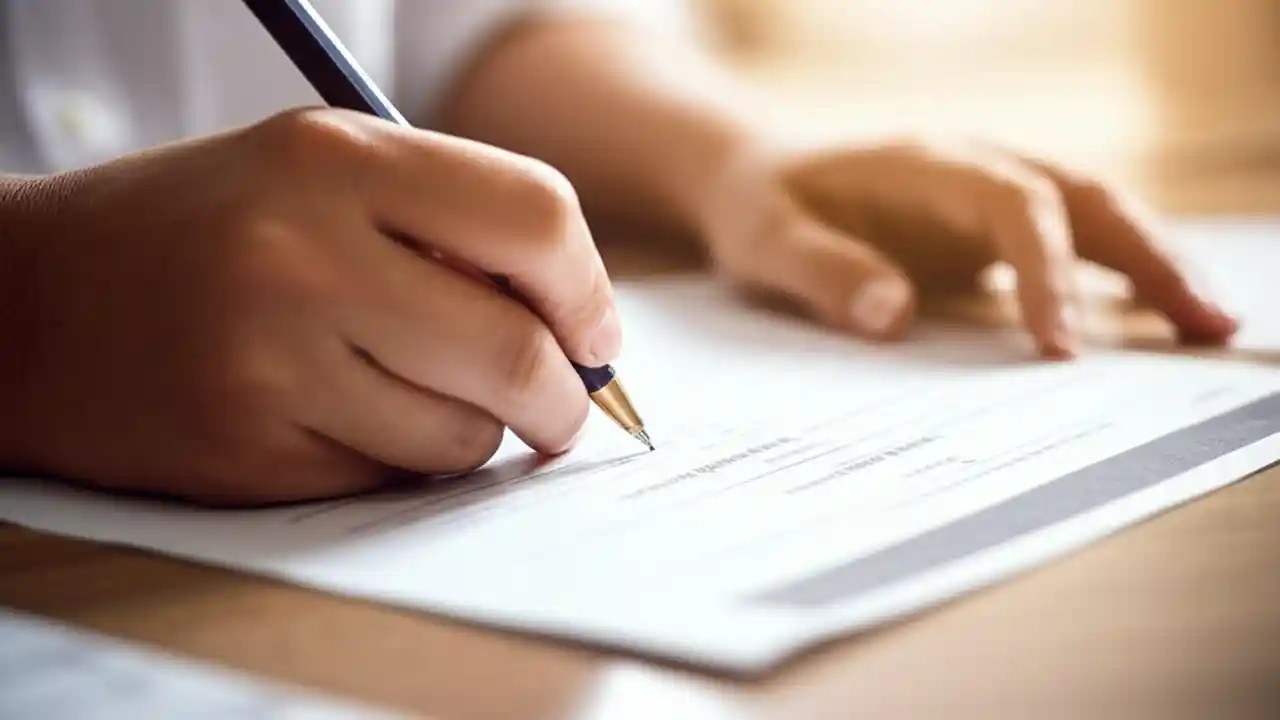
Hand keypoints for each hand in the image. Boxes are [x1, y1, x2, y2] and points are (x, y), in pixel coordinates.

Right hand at [0, 109, 619, 504]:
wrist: (34, 304)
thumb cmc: (206, 230)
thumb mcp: (321, 174)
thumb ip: (455, 225)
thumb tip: (586, 329)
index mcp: (334, 158)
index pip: (537, 217)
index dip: (588, 289)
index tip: (593, 331)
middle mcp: (304, 255)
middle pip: (516, 350)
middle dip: (564, 396)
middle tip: (561, 404)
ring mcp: (271, 362)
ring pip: (463, 435)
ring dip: (474, 429)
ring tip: (413, 390)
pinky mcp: (251, 453)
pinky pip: (393, 478)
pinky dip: (401, 459)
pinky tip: (342, 416)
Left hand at [697, 138, 1236, 356]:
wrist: (758, 176)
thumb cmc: (763, 211)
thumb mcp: (766, 245)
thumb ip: (823, 274)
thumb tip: (895, 319)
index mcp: (925, 166)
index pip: (1012, 205)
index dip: (1046, 271)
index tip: (1059, 349)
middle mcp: (974, 168)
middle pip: (1083, 197)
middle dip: (1149, 257)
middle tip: (1207, 326)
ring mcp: (990, 193)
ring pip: (1095, 213)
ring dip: (1155, 263)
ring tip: (1211, 328)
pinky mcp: (993, 224)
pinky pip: (1073, 240)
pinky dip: (1121, 274)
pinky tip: (1155, 322)